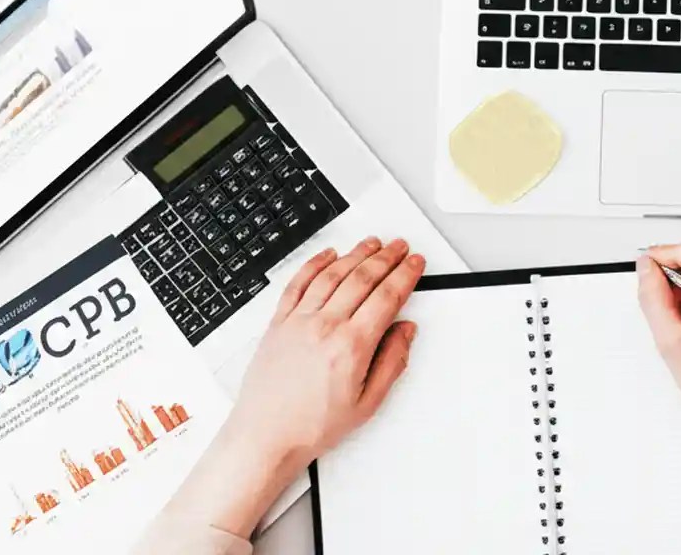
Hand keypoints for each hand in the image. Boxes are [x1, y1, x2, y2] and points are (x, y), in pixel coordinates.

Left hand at [226, 236, 422, 463]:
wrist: (266, 436)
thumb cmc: (311, 426)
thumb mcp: (367, 404)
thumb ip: (391, 362)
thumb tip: (404, 332)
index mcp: (351, 346)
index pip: (387, 297)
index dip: (405, 275)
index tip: (415, 264)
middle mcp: (324, 327)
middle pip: (362, 278)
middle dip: (386, 258)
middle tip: (400, 247)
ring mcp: (298, 321)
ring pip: (332, 274)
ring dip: (356, 254)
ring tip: (371, 244)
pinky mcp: (278, 323)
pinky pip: (298, 283)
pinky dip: (315, 264)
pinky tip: (327, 256)